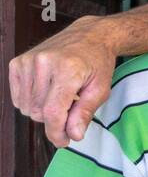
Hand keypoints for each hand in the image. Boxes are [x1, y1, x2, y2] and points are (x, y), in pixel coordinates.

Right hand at [8, 16, 117, 146]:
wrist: (89, 35)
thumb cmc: (98, 63)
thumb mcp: (101, 89)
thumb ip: (85, 112)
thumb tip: (73, 135)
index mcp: (68, 69)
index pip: (53, 112)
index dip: (57, 132)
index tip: (64, 142)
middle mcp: (43, 63)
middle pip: (39, 112)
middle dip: (54, 119)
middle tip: (70, 108)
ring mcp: (28, 61)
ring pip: (26, 107)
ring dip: (42, 110)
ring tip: (60, 96)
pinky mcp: (17, 62)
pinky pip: (17, 97)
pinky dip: (30, 101)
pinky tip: (46, 90)